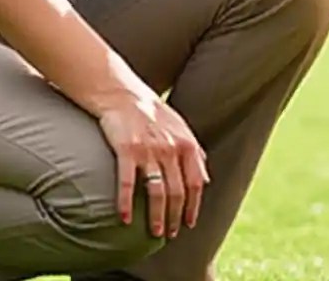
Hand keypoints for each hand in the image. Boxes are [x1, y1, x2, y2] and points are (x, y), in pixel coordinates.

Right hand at [97, 92, 208, 237]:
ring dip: (157, 216)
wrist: (122, 94)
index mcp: (186, 144)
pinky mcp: (127, 150)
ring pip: (157, 192)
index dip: (193, 206)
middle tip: (169, 234)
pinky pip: (128, 183)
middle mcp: (171, 149)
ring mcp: (149, 150)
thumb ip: (194, 154)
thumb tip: (206, 181)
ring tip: (154, 232)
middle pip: (177, 192)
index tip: (189, 223)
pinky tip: (125, 218)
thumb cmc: (152, 114)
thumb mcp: (181, 129)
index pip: (196, 183)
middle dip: (175, 217)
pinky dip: (127, 203)